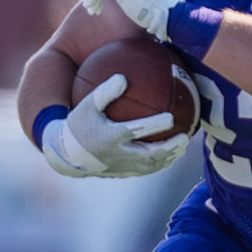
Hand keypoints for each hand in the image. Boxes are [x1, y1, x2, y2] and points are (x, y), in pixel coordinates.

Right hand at [40, 74, 189, 177]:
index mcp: (110, 137)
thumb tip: (123, 78)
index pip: (136, 131)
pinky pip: (145, 171)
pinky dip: (159, 165)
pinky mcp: (122, 174)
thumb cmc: (78, 125)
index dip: (154, 125)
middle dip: (169, 148)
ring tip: (182, 148)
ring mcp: (121, 167)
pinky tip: (169, 157)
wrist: (67, 155)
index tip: (171, 117)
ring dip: (168, 158)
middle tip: (185, 137)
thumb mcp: (86, 106)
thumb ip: (104, 92)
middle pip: (149, 155)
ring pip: (150, 166)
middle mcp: (118, 154)